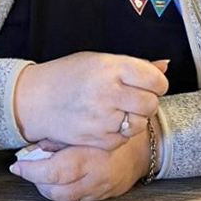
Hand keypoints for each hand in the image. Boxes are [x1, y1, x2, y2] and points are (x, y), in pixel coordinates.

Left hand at [9, 127, 152, 200]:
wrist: (145, 146)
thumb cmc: (112, 131)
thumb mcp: (85, 128)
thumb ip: (58, 139)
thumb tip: (32, 150)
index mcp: (88, 157)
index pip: (52, 172)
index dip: (30, 171)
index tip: (17, 166)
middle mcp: (94, 178)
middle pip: (56, 191)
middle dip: (38, 181)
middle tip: (29, 169)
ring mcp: (100, 191)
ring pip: (65, 199)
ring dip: (50, 189)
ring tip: (44, 175)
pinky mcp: (104, 197)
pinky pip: (78, 200)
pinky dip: (65, 192)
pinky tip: (62, 180)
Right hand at [14, 52, 167, 150]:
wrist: (36, 99)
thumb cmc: (68, 76)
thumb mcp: (99, 61)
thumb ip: (134, 65)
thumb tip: (165, 65)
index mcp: (112, 68)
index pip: (156, 80)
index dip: (156, 83)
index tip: (148, 83)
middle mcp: (109, 92)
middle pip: (151, 103)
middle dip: (146, 101)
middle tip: (131, 98)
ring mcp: (103, 118)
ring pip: (139, 124)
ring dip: (134, 118)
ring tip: (117, 110)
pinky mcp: (97, 139)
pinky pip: (123, 139)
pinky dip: (119, 133)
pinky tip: (106, 122)